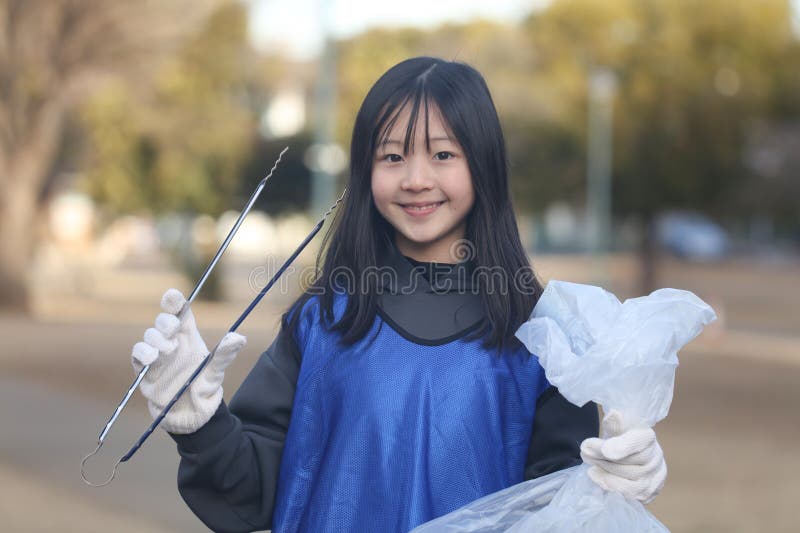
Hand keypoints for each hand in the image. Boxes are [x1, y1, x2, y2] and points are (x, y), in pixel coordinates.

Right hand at [131, 288, 245, 433]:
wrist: (191, 416)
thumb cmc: (204, 388)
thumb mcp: (216, 372)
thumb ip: (224, 355)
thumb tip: (239, 338)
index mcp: (188, 336)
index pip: (180, 312)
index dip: (174, 301)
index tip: (172, 296)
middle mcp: (171, 342)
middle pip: (163, 321)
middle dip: (165, 321)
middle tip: (173, 328)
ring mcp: (157, 355)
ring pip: (149, 336)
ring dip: (155, 338)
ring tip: (167, 349)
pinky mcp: (145, 370)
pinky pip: (138, 354)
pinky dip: (142, 352)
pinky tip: (152, 358)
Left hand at [580, 410, 666, 503]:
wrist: (629, 459)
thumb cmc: (619, 440)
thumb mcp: (615, 429)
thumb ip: (614, 425)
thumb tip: (614, 414)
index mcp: (647, 437)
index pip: (639, 442)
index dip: (623, 446)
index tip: (605, 450)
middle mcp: (655, 459)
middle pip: (631, 462)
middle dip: (604, 458)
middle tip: (585, 451)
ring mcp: (654, 478)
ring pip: (632, 481)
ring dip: (607, 474)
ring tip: (590, 467)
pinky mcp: (648, 494)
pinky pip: (631, 495)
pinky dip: (612, 487)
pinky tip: (598, 478)